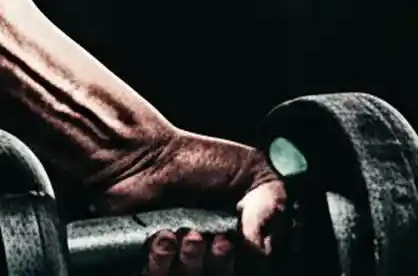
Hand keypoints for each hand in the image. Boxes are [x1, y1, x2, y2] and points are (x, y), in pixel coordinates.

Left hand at [95, 129, 286, 274]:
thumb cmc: (200, 160)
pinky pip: (156, 275)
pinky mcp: (148, 257)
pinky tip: (164, 237)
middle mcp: (210, 250)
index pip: (252, 266)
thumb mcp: (255, 172)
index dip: (250, 261)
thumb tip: (262, 250)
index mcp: (241, 235)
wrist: (146, 154)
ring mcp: (178, 256)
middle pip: (221, 275)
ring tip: (188, 235)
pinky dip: (162, 262)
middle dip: (221, 263)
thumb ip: (271, 207)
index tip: (243, 243)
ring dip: (192, 262)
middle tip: (217, 241)